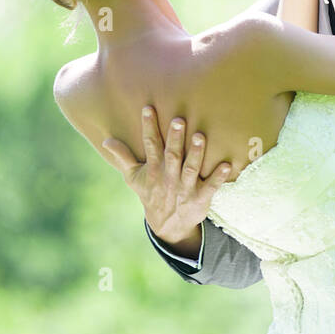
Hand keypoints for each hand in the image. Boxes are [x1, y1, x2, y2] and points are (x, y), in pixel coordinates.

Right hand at [102, 105, 231, 246]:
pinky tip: (228, 165)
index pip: (150, 145)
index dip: (149, 127)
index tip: (149, 108)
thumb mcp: (134, 177)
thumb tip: (106, 140)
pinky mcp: (200, 198)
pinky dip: (218, 176)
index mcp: (154, 169)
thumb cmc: (151, 192)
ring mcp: (185, 188)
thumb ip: (123, 157)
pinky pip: (211, 186)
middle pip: (172, 155)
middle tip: (179, 120)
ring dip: (196, 153)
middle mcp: (169, 177)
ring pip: (191, 169)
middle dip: (175, 138)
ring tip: (200, 136)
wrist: (167, 225)